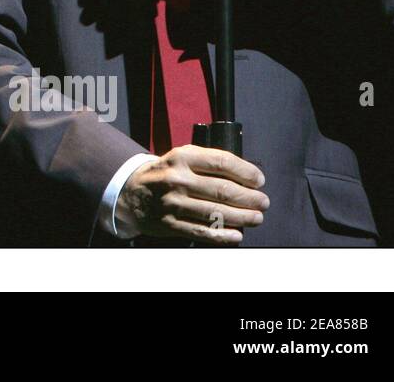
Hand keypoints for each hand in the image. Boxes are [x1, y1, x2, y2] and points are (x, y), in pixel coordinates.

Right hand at [117, 145, 269, 244]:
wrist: (130, 192)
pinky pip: (203, 232)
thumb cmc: (165, 173)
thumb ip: (208, 162)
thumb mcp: (181, 157)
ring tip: (256, 217)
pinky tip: (236, 235)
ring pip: (217, 213)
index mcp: (181, 157)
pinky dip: (224, 236)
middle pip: (224, 190)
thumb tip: (246, 176)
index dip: (246, 172)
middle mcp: (177, 179)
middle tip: (262, 202)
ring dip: (243, 217)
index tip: (259, 180)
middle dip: (250, 198)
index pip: (222, 162)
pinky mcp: (170, 224)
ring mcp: (173, 203)